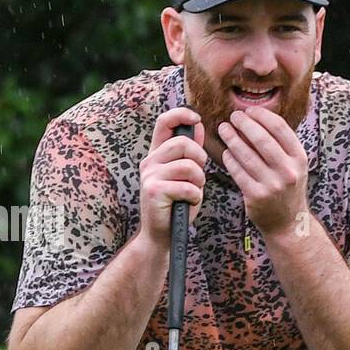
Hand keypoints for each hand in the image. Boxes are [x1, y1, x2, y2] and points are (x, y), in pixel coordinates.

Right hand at [138, 107, 205, 245]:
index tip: (197, 118)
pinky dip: (195, 198)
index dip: (181, 114)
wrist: (161, 234)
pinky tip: (187, 204)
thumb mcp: (186, 175)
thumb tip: (198, 125)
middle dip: (200, 159)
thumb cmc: (176, 204)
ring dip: (199, 182)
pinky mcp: (153, 191)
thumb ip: (190, 153)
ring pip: (189, 167)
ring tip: (192, 192)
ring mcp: (150, 176)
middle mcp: (150, 161)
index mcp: (157, 154)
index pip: (164, 122)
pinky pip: (188, 188)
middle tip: (199, 176)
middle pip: (183, 143)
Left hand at [217, 107, 308, 233]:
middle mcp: (288, 171)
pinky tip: (226, 152)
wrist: (288, 222)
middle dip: (244, 124)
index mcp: (299, 159)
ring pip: (246, 154)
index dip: (262, 116)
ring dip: (232, 138)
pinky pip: (238, 171)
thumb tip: (257, 118)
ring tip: (224, 129)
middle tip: (233, 117)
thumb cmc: (288, 188)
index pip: (280, 128)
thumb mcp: (294, 165)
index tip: (250, 111)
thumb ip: (281, 144)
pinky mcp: (256, 196)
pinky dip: (229, 159)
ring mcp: (272, 185)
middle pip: (262, 139)